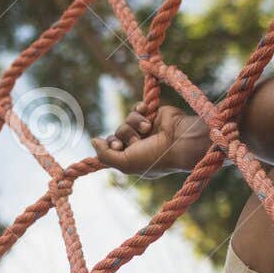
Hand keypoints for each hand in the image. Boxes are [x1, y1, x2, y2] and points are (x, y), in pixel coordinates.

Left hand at [90, 107, 210, 176]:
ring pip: (127, 120)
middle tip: (136, 140)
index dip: (111, 144)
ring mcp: (147, 130)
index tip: (119, 146)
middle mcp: (139, 145)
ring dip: (134, 123)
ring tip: (148, 128)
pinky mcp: (153, 115)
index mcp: (133, 159)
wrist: (180, 142)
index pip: (112, 147)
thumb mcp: (125, 163)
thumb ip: (105, 155)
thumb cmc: (154, 158)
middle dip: (124, 134)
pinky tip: (147, 111)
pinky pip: (137, 108)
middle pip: (118, 133)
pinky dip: (139, 109)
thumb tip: (92, 141)